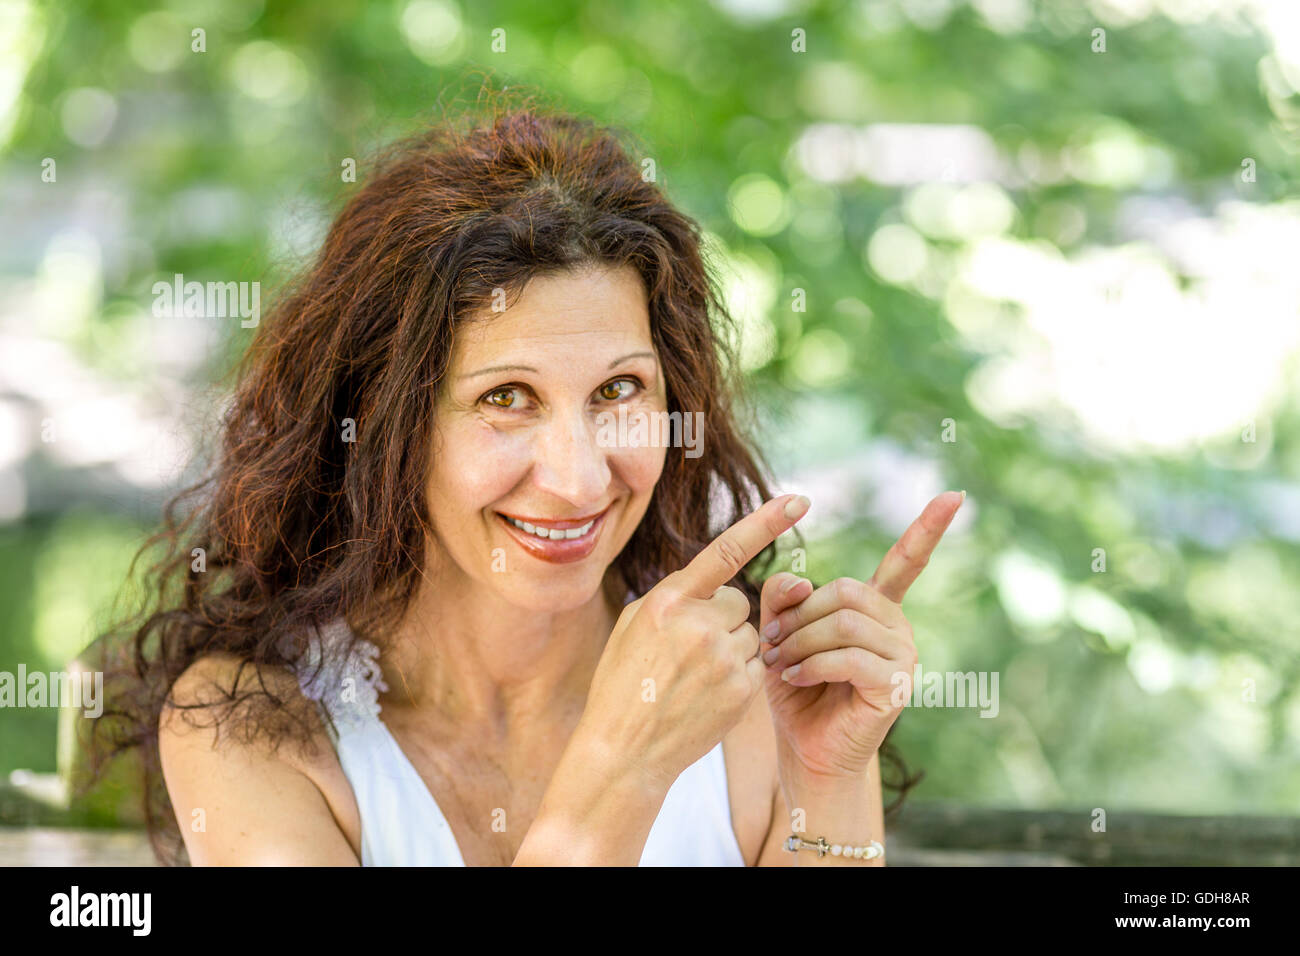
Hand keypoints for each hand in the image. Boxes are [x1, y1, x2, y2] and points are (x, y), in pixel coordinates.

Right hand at [578, 493, 811, 793]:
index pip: (725, 552)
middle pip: (738, 602)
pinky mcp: (743, 689)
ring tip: (694, 678)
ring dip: (731, 648)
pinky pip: (756, 664)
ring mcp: (723, 658)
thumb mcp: (633, 627)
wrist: (626, 751)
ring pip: (750, 635)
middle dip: (722, 619)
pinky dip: (738, 675)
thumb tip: (712, 584)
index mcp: (667, 602)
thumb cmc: (623, 684)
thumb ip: (674, 597)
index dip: (765, 524)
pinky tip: (707, 695)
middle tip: (689, 651)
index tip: (799, 501)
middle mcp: (698, 625)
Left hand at [758, 491, 964, 783]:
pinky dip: (813, 664)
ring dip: (800, 642)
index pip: (906, 561)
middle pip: (846, 592)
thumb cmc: (795, 688)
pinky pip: (850, 658)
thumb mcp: (779, 633)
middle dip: (800, 614)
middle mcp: (898, 626)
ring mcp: (903, 657)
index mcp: (876, 607)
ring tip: (780, 662)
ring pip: (845, 624)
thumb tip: (797, 579)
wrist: (805, 748)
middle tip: (770, 641)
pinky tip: (795, 677)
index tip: (955, 495)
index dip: (928, 527)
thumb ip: (783, 600)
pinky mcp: (897, 687)